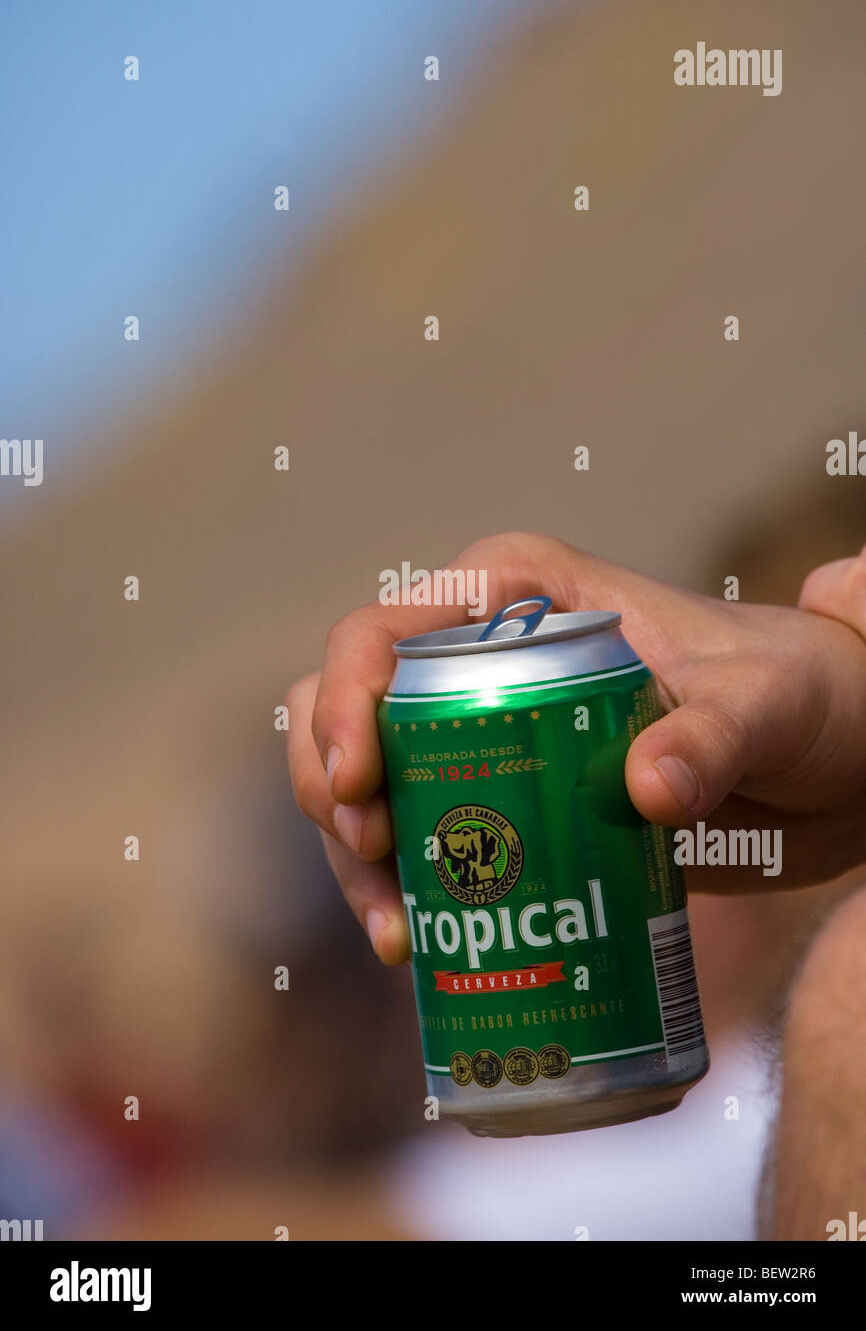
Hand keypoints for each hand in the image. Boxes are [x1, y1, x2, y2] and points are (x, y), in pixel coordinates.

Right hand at [287, 531, 865, 963]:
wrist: (831, 759)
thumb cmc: (799, 695)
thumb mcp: (766, 705)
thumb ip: (717, 736)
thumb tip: (644, 794)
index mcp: (516, 593)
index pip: (384, 631)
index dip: (342, 701)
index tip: (361, 787)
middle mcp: (478, 654)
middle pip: (347, 710)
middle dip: (332, 788)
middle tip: (378, 860)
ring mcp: (479, 730)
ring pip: (363, 780)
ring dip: (355, 856)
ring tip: (398, 935)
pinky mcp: (500, 799)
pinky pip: (412, 835)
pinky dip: (395, 886)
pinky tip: (414, 943)